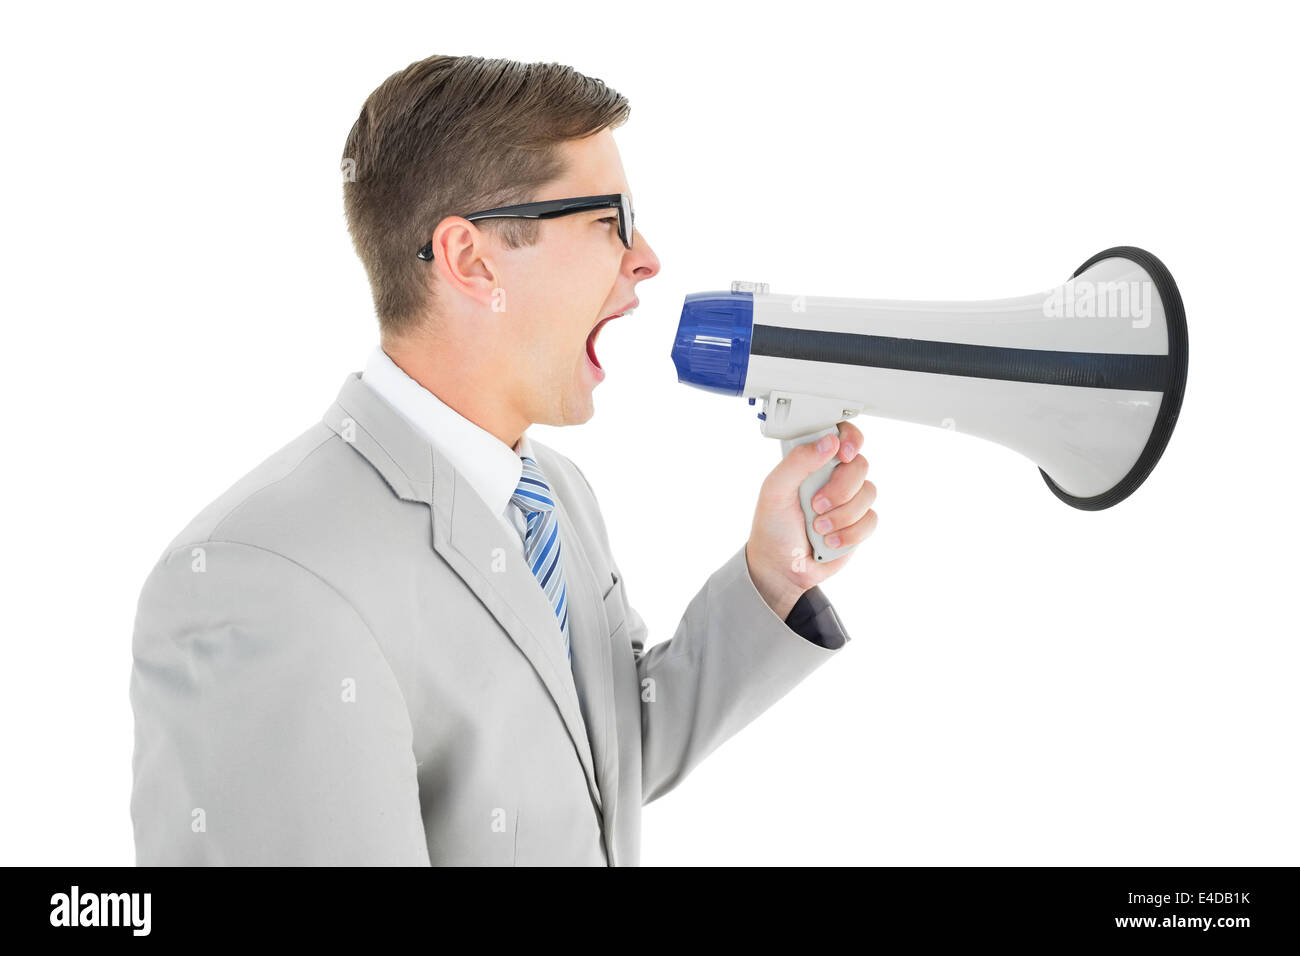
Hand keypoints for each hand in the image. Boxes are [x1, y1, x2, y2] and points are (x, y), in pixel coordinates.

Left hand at [745, 421, 877, 618]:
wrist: (781, 568)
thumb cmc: (773, 527)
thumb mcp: (775, 491)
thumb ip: (797, 462)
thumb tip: (829, 441)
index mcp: (812, 462)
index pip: (842, 436)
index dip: (850, 439)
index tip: (843, 454)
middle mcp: (833, 477)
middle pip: (860, 465)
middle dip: (840, 489)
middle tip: (816, 505)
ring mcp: (848, 500)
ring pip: (868, 493)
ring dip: (842, 515)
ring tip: (818, 528)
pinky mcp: (859, 523)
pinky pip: (871, 519)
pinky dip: (850, 533)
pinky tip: (830, 541)